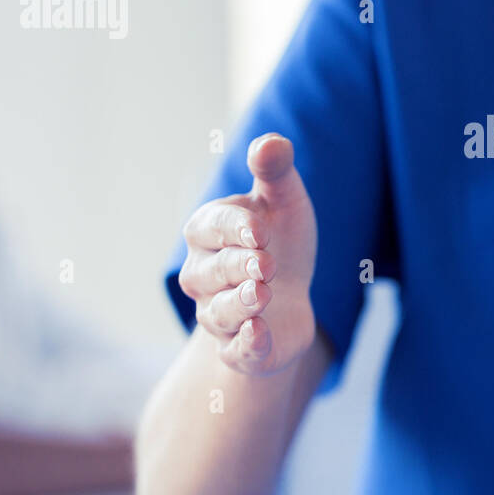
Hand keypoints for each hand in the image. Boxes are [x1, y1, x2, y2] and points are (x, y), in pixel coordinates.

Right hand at [178, 134, 317, 374]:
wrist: (290, 299)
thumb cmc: (280, 241)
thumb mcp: (284, 201)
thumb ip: (275, 171)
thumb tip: (270, 142)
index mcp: (207, 233)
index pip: (211, 227)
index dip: (235, 227)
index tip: (262, 228)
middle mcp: (203, 276)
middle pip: (211, 272)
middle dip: (239, 266)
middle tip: (266, 263)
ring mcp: (218, 315)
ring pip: (218, 313)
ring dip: (240, 304)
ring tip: (264, 293)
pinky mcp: (239, 349)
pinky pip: (235, 352)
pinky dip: (246, 345)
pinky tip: (259, 334)